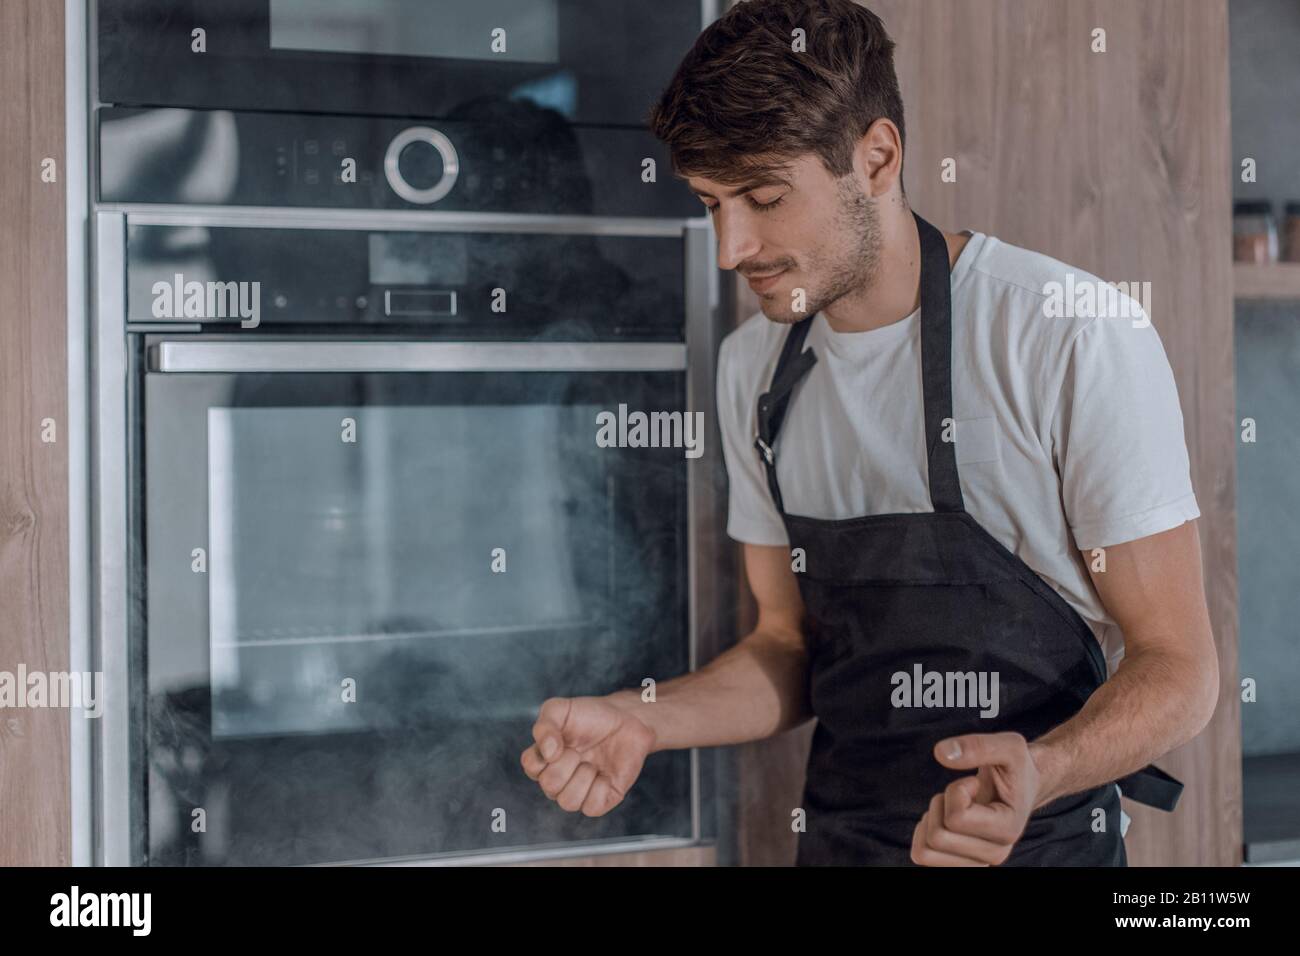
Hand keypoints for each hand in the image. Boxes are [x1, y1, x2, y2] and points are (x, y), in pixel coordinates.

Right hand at [520, 695, 656, 816]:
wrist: (627, 720)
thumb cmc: (591, 715)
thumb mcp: (561, 709)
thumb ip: (545, 726)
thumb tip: (548, 754)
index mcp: (545, 758)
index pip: (531, 767)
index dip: (545, 755)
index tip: (562, 742)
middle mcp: (558, 779)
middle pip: (550, 786)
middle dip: (568, 763)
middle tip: (580, 750)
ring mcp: (579, 791)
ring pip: (568, 802)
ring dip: (584, 778)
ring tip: (593, 763)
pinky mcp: (601, 800)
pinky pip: (592, 808)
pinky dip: (600, 788)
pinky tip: (605, 774)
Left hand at [909, 732, 1041, 865]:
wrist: (1020, 787)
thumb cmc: (1014, 767)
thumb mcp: (1008, 745)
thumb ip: (978, 746)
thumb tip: (940, 753)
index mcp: (1008, 830)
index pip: (956, 818)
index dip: (956, 790)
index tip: (973, 782)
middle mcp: (995, 854)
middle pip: (937, 837)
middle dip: (940, 805)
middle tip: (961, 794)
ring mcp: (977, 862)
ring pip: (925, 852)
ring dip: (931, 820)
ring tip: (953, 807)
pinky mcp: (961, 863)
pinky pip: (922, 855)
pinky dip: (923, 833)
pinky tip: (943, 820)